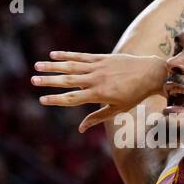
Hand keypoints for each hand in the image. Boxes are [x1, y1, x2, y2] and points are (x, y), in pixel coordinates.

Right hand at [33, 51, 166, 131]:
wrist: (151, 74)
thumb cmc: (135, 96)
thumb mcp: (118, 110)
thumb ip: (97, 117)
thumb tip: (80, 129)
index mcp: (99, 94)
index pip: (73, 98)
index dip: (56, 99)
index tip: (41, 99)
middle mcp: (96, 80)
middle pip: (68, 80)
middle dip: (49, 81)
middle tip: (32, 80)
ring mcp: (98, 67)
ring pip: (71, 66)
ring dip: (53, 66)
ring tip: (37, 65)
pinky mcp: (102, 57)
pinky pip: (81, 56)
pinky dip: (66, 55)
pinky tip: (53, 54)